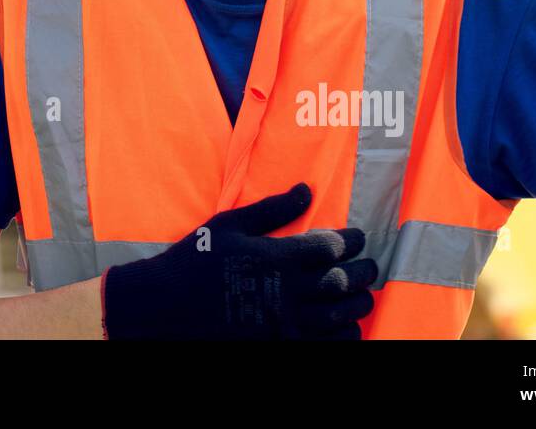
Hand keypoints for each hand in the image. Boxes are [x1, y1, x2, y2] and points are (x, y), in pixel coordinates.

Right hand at [102, 183, 377, 339]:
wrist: (166, 305)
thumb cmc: (196, 259)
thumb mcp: (229, 224)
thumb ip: (272, 209)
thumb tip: (306, 189)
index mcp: (275, 257)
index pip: (330, 247)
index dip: (351, 240)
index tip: (358, 238)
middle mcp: (285, 292)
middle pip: (341, 281)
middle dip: (363, 272)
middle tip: (370, 266)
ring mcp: (283, 324)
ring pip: (339, 316)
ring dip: (357, 304)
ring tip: (362, 295)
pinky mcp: (279, 345)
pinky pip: (325, 344)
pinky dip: (343, 335)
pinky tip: (346, 326)